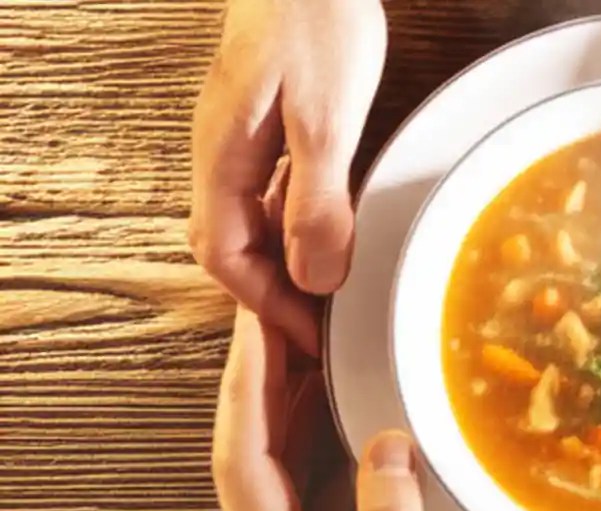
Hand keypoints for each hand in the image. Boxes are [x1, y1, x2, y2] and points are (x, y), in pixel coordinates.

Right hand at [190, 0, 386, 354]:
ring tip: (328, 295)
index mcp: (224, 157)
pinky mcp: (263, 125)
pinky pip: (266, 194)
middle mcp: (221, 153)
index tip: (312, 336)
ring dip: (283, 263)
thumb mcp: (326, 117)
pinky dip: (292, 225)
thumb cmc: (317, 20)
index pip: (226, 256)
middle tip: (321, 327)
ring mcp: (238, 138)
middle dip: (271, 294)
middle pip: (229, 246)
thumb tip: (314, 277)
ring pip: (247, 222)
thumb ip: (317, 197)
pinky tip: (326, 231)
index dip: (267, 304)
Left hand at [213, 308, 463, 510]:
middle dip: (257, 376)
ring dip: (283, 405)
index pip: (243, 455)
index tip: (257, 323)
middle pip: (246, 449)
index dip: (247, 383)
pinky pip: (301, 489)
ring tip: (310, 347)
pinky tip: (339, 420)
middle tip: (284, 312)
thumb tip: (387, 444)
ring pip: (271, 467)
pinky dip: (313, 443)